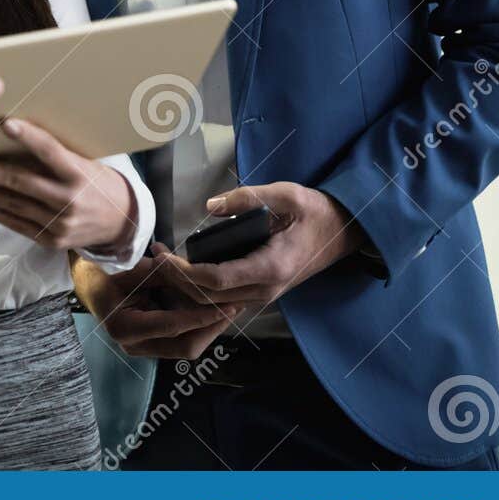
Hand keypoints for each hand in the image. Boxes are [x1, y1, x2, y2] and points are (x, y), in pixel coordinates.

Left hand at [0, 117, 137, 251]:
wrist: (122, 222)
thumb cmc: (97, 182)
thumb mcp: (85, 162)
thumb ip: (55, 153)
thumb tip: (13, 131)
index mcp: (80, 174)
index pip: (50, 150)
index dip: (28, 136)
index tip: (4, 122)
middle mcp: (69, 200)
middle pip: (20, 181)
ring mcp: (59, 223)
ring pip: (12, 204)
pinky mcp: (51, 240)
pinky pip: (16, 224)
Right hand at [73, 251, 244, 359]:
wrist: (87, 283)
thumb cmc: (105, 272)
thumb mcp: (131, 268)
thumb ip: (161, 273)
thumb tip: (194, 272)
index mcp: (125, 328)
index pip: (172, 325)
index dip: (201, 316)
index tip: (225, 305)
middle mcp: (134, 345)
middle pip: (184, 347)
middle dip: (212, 329)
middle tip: (234, 309)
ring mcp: (143, 348)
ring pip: (186, 348)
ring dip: (209, 330)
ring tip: (230, 310)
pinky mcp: (152, 345)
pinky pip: (182, 341)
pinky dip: (199, 328)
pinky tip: (214, 313)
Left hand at [151, 182, 363, 312]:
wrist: (344, 232)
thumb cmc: (315, 211)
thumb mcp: (287, 195)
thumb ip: (248, 197)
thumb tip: (210, 206)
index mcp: (271, 268)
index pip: (215, 280)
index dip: (183, 271)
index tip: (162, 254)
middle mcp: (266, 290)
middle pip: (208, 297)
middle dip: (175, 280)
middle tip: (154, 256)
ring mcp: (264, 295)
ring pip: (214, 305)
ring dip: (184, 289)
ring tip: (162, 264)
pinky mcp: (261, 293)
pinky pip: (223, 302)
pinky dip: (199, 293)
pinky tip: (181, 275)